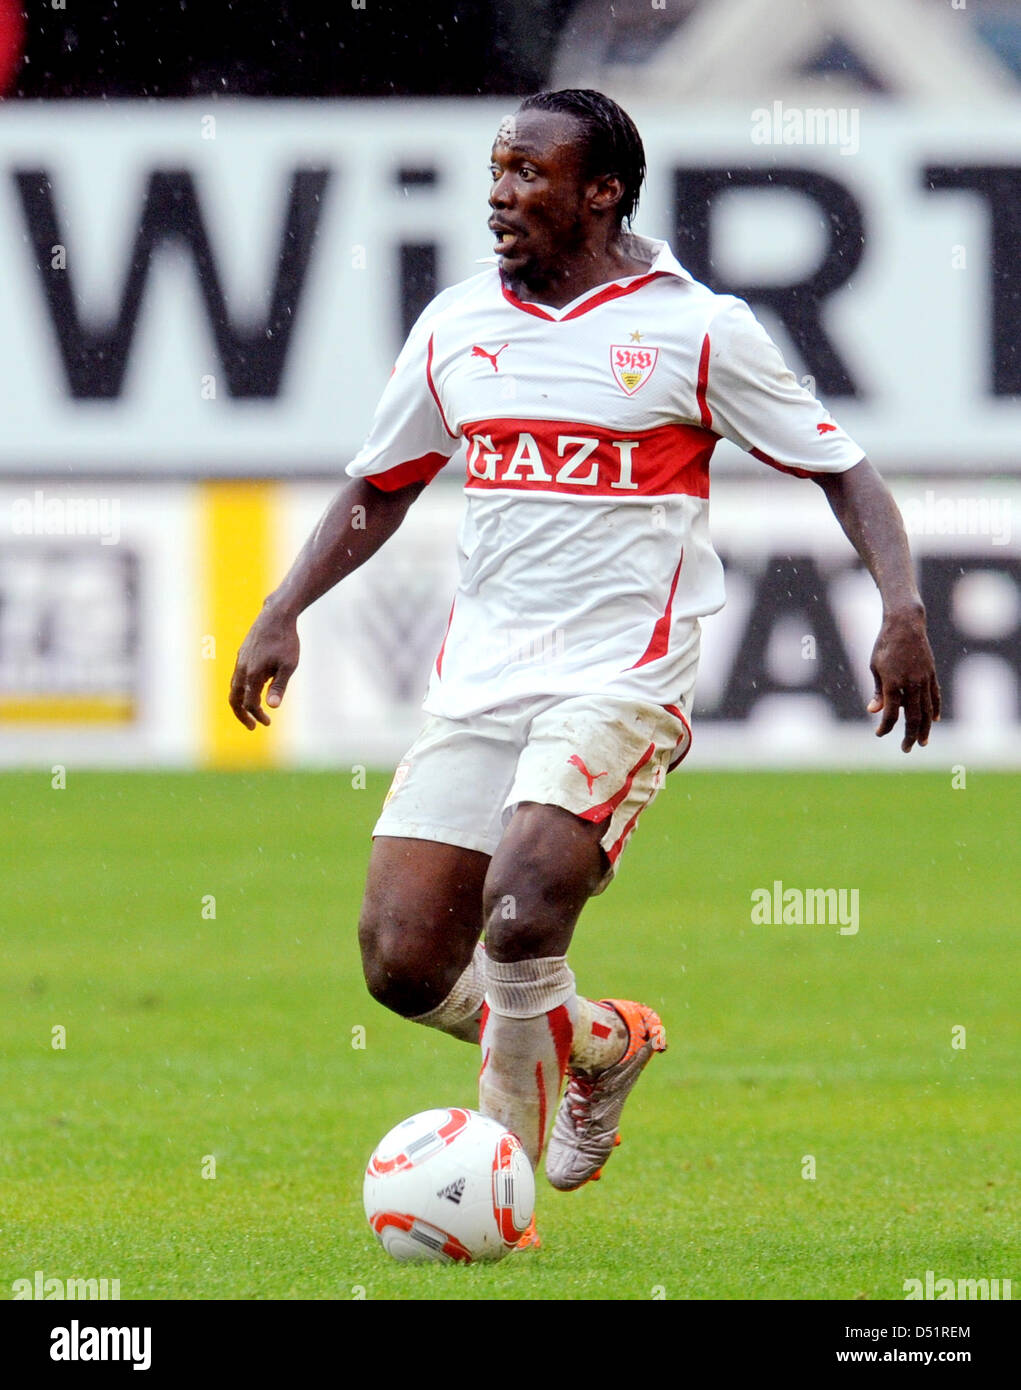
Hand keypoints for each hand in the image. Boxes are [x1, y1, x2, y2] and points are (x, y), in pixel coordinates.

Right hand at [229, 602, 299, 729]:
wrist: (276, 615)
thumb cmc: (286, 641)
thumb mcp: (288, 665)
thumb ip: (279, 686)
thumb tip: (273, 706)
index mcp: (252, 674)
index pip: (250, 703)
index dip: (257, 715)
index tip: (267, 722)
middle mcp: (242, 669)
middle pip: (234, 699)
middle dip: (242, 715)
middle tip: (253, 726)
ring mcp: (240, 661)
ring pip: (234, 688)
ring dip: (242, 702)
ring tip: (253, 711)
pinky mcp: (242, 655)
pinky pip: (237, 677)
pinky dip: (242, 690)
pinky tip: (254, 690)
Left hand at [867, 609, 940, 752]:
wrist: (905, 624)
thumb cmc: (885, 645)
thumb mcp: (875, 667)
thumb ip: (878, 691)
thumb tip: (874, 711)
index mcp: (893, 683)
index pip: (890, 713)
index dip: (885, 726)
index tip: (879, 733)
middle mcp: (911, 683)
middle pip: (913, 716)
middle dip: (909, 735)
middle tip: (906, 749)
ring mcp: (924, 679)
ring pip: (927, 710)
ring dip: (924, 728)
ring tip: (922, 742)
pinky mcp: (932, 674)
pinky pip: (935, 696)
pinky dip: (935, 709)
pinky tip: (933, 720)